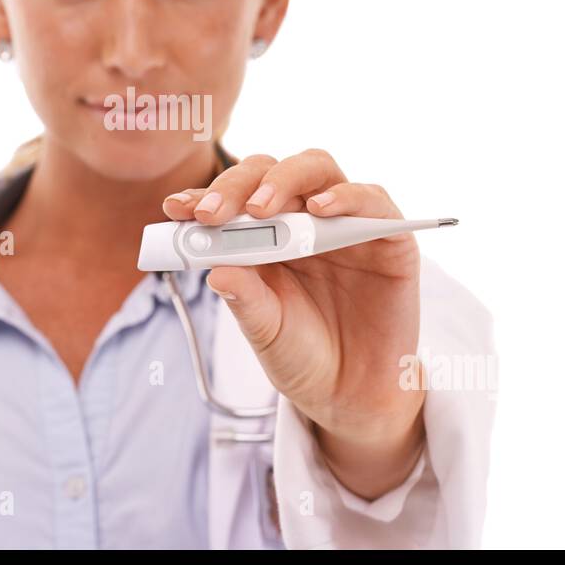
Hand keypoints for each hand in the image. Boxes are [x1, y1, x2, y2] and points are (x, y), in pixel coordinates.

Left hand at [162, 149, 425, 496]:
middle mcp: (303, 219)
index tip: (176, 209)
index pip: (233, 197)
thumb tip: (215, 269)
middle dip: (237, 185)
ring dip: (284, 180)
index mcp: (264, 235)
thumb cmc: (302, 356)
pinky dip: (347, 196)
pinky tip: (320, 209)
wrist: (352, 396)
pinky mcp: (388, 236)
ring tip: (259, 209)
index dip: (205, 196)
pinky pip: (372, 199)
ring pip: (317, 168)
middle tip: (213, 212)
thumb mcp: (264, 330)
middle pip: (271, 172)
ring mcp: (345, 222)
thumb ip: (244, 298)